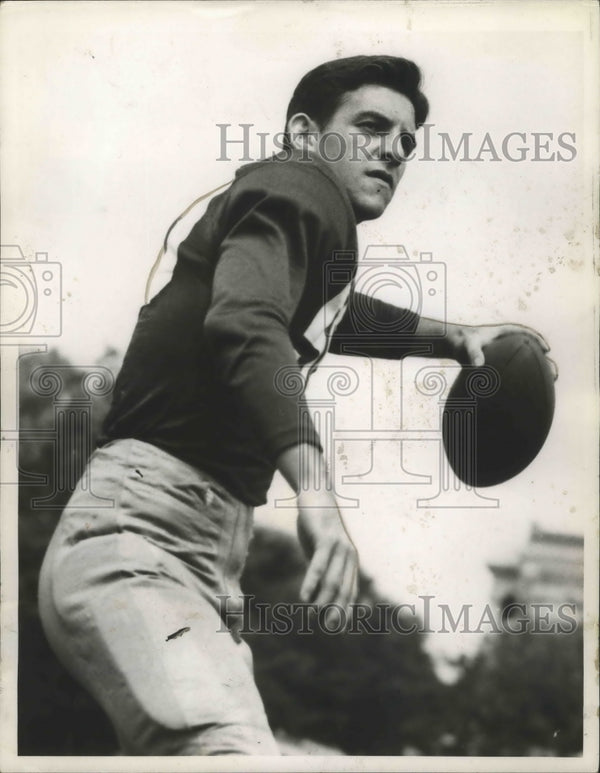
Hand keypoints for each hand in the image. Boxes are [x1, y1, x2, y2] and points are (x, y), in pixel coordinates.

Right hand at [296, 489, 358, 628]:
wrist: (315, 496)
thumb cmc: (316, 526)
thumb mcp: (320, 550)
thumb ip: (322, 570)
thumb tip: (316, 593)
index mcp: (350, 560)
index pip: (350, 592)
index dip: (345, 611)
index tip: (337, 629)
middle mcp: (349, 555)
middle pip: (344, 589)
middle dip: (336, 611)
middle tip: (326, 628)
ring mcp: (339, 547)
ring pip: (332, 580)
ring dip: (322, 600)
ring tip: (311, 616)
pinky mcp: (326, 539)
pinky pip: (319, 565)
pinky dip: (311, 582)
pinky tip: (303, 596)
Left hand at [447, 322, 557, 379]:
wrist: (456, 345)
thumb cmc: (463, 343)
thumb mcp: (468, 347)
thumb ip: (474, 354)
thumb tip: (478, 365)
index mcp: (505, 333)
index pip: (526, 333)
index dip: (538, 341)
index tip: (547, 350)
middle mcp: (509, 341)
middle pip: (531, 349)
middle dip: (544, 361)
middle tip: (554, 373)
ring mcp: (507, 350)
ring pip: (527, 359)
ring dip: (538, 369)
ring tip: (549, 383)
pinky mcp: (503, 360)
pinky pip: (518, 367)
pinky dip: (525, 376)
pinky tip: (530, 390)